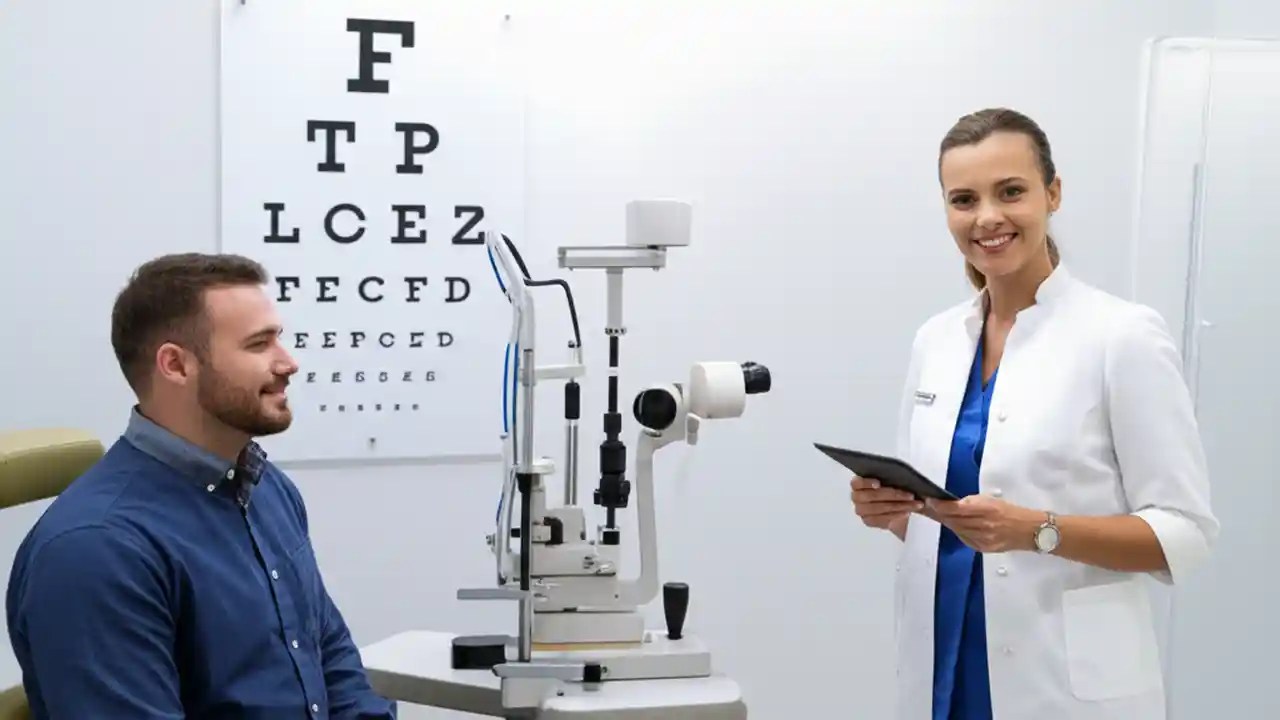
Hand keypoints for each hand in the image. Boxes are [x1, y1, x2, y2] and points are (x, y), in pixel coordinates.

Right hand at [849, 476, 923, 533]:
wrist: (898, 504)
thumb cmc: (893, 488)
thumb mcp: (894, 480)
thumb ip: (897, 478)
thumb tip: (910, 480)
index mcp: (858, 483)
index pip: (857, 483)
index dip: (867, 483)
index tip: (879, 484)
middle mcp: (856, 497)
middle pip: (871, 496)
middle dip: (893, 495)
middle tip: (910, 495)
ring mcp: (861, 510)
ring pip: (878, 508)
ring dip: (898, 506)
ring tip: (914, 505)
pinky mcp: (868, 521)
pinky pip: (880, 520)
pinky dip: (895, 515)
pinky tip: (906, 512)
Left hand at [926, 495, 1044, 552]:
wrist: (1029, 530)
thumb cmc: (1011, 512)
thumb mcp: (991, 500)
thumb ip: (971, 503)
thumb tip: (952, 504)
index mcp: (987, 509)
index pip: (956, 508)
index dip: (941, 505)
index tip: (931, 501)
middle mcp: (984, 525)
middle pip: (954, 520)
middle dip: (941, 513)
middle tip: (932, 508)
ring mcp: (983, 539)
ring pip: (957, 530)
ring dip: (949, 522)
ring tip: (943, 515)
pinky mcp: (983, 548)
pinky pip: (964, 539)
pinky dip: (959, 531)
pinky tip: (958, 526)